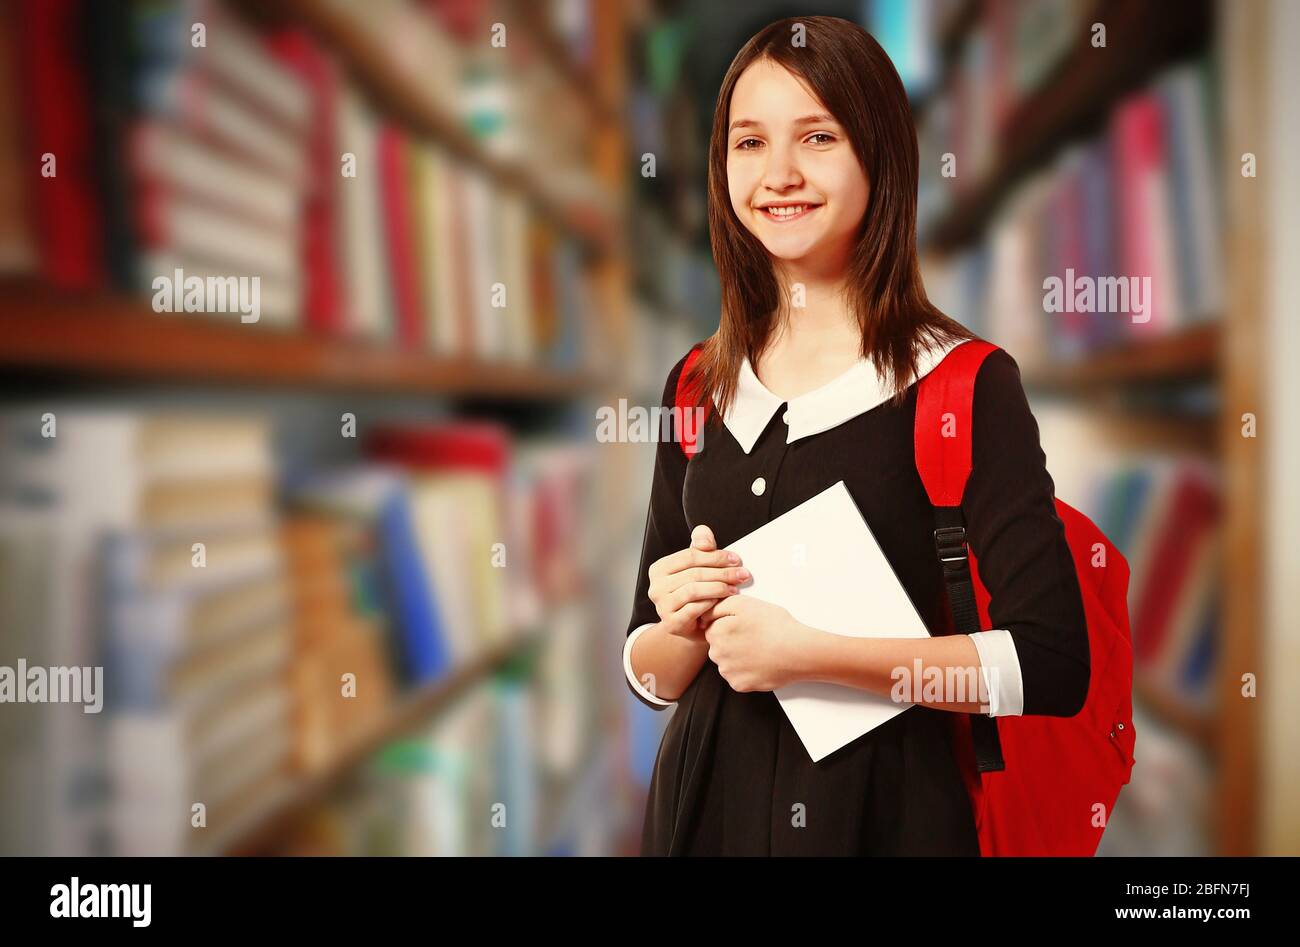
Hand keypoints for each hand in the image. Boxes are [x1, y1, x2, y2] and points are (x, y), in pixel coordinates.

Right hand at [647, 525, 749, 640]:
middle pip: (693, 573)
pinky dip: (709, 604)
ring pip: (693, 590)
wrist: (693, 627)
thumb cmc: (697, 594)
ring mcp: (661, 606)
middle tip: (742, 574)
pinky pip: (693, 609)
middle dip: (722, 573)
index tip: (736, 559)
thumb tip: (705, 541)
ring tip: (734, 589)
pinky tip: (721, 602)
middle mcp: (656, 587)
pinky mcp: (671, 623)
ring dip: (718, 588)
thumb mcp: (698, 566)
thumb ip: (701, 546)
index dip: (715, 556)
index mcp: (659, 568)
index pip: (690, 556)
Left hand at [704, 595, 811, 692]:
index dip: (729, 624)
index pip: (713, 628)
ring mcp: (728, 672)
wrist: (797, 651)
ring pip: (727, 662)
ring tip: (759, 649)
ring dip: (738, 656)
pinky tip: (760, 662)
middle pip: (718, 646)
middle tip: (754, 636)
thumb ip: (717, 607)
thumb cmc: (774, 625)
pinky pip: (738, 677)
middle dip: (731, 641)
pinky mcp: (740, 685)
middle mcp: (717, 654)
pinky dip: (747, 671)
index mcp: (717, 633)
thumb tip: (703, 616)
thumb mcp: (744, 603)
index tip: (746, 625)